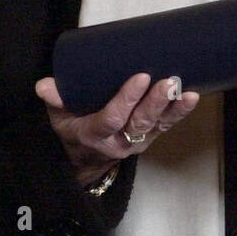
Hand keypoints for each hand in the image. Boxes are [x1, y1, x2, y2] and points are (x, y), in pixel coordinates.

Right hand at [35, 73, 199, 186]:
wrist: (86, 158)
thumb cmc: (73, 128)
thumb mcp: (59, 117)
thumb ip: (55, 99)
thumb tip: (44, 85)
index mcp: (93, 134)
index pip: (112, 118)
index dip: (127, 99)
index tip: (141, 77)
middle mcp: (118, 140)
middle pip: (139, 122)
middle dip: (155, 102)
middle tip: (168, 81)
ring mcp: (137, 140)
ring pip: (157, 125)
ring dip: (173, 108)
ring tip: (187, 91)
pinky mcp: (150, 137)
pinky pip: (167, 125)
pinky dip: (180, 112)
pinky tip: (192, 96)